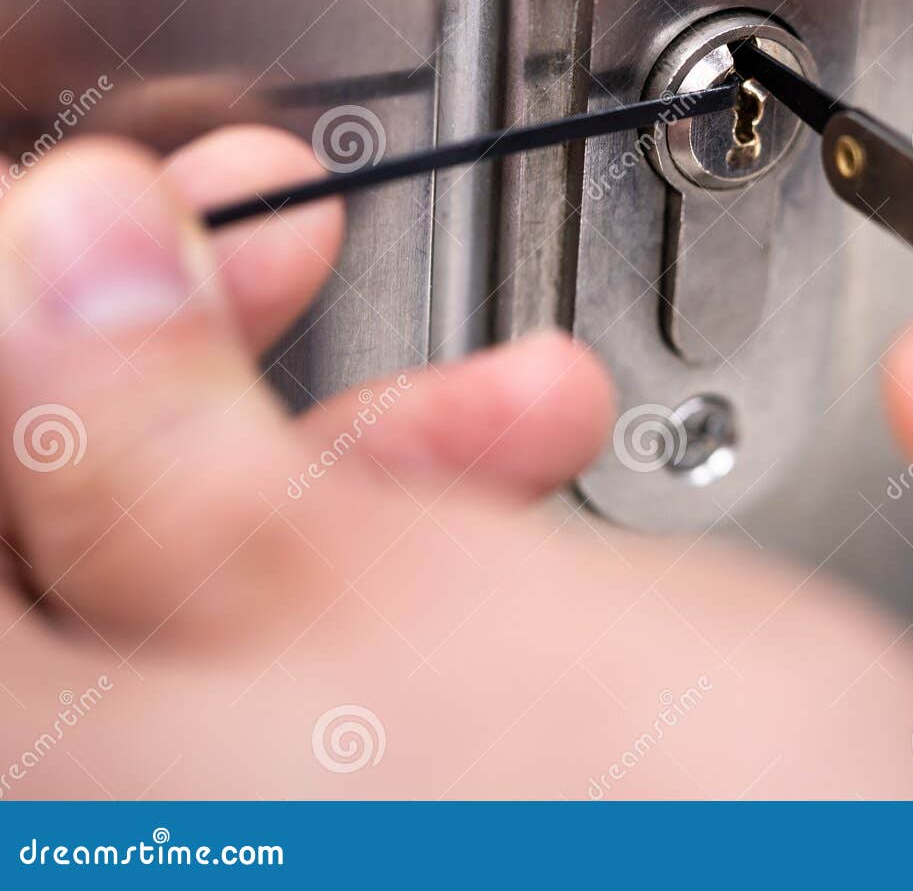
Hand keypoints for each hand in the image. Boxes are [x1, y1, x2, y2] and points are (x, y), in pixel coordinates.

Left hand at [0, 133, 912, 797]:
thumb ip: (160, 442)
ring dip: (350, 431)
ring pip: (208, 576)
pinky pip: (333, 632)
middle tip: (270, 229)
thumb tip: (43, 260)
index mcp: (79, 789)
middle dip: (180, 347)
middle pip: (61, 527)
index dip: (8, 327)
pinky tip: (540, 464)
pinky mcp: (374, 809)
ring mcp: (260, 820)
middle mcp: (141, 818)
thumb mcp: (412, 605)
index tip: (98, 221)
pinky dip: (427, 522)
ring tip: (505, 379)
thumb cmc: (706, 848)